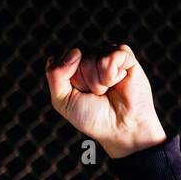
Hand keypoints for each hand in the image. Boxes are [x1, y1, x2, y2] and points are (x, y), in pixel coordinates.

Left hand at [45, 44, 166, 158]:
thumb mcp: (62, 100)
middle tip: (95, 95)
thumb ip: (55, 75)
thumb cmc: (91, 116)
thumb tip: (75, 51)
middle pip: (76, 59)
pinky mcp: (125, 56)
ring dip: (98, 82)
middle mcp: (89, 58)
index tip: (78, 95)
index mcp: (72, 68)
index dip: (67, 82)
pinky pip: (112, 55)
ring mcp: (107, 55)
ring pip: (92, 57)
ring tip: (106, 90)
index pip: (60, 61)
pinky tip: (118, 82)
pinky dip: (111, 75)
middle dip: (84, 82)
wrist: (119, 128)